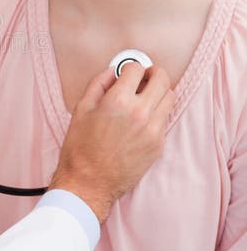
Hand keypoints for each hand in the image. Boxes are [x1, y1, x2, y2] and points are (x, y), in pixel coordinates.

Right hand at [50, 63, 173, 222]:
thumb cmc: (81, 148)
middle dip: (153, 73)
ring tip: (146, 97)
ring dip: (159, 92)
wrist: (89, 183)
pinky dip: (157, 113)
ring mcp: (153, 130)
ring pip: (170, 97)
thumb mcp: (81, 109)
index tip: (127, 72)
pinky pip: (165, 119)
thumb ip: (98, 84)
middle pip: (162, 79)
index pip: (137, 69)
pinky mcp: (158, 145)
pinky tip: (142, 119)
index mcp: (118, 101)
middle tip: (145, 77)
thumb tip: (113, 72)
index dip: (130, 67)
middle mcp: (140, 113)